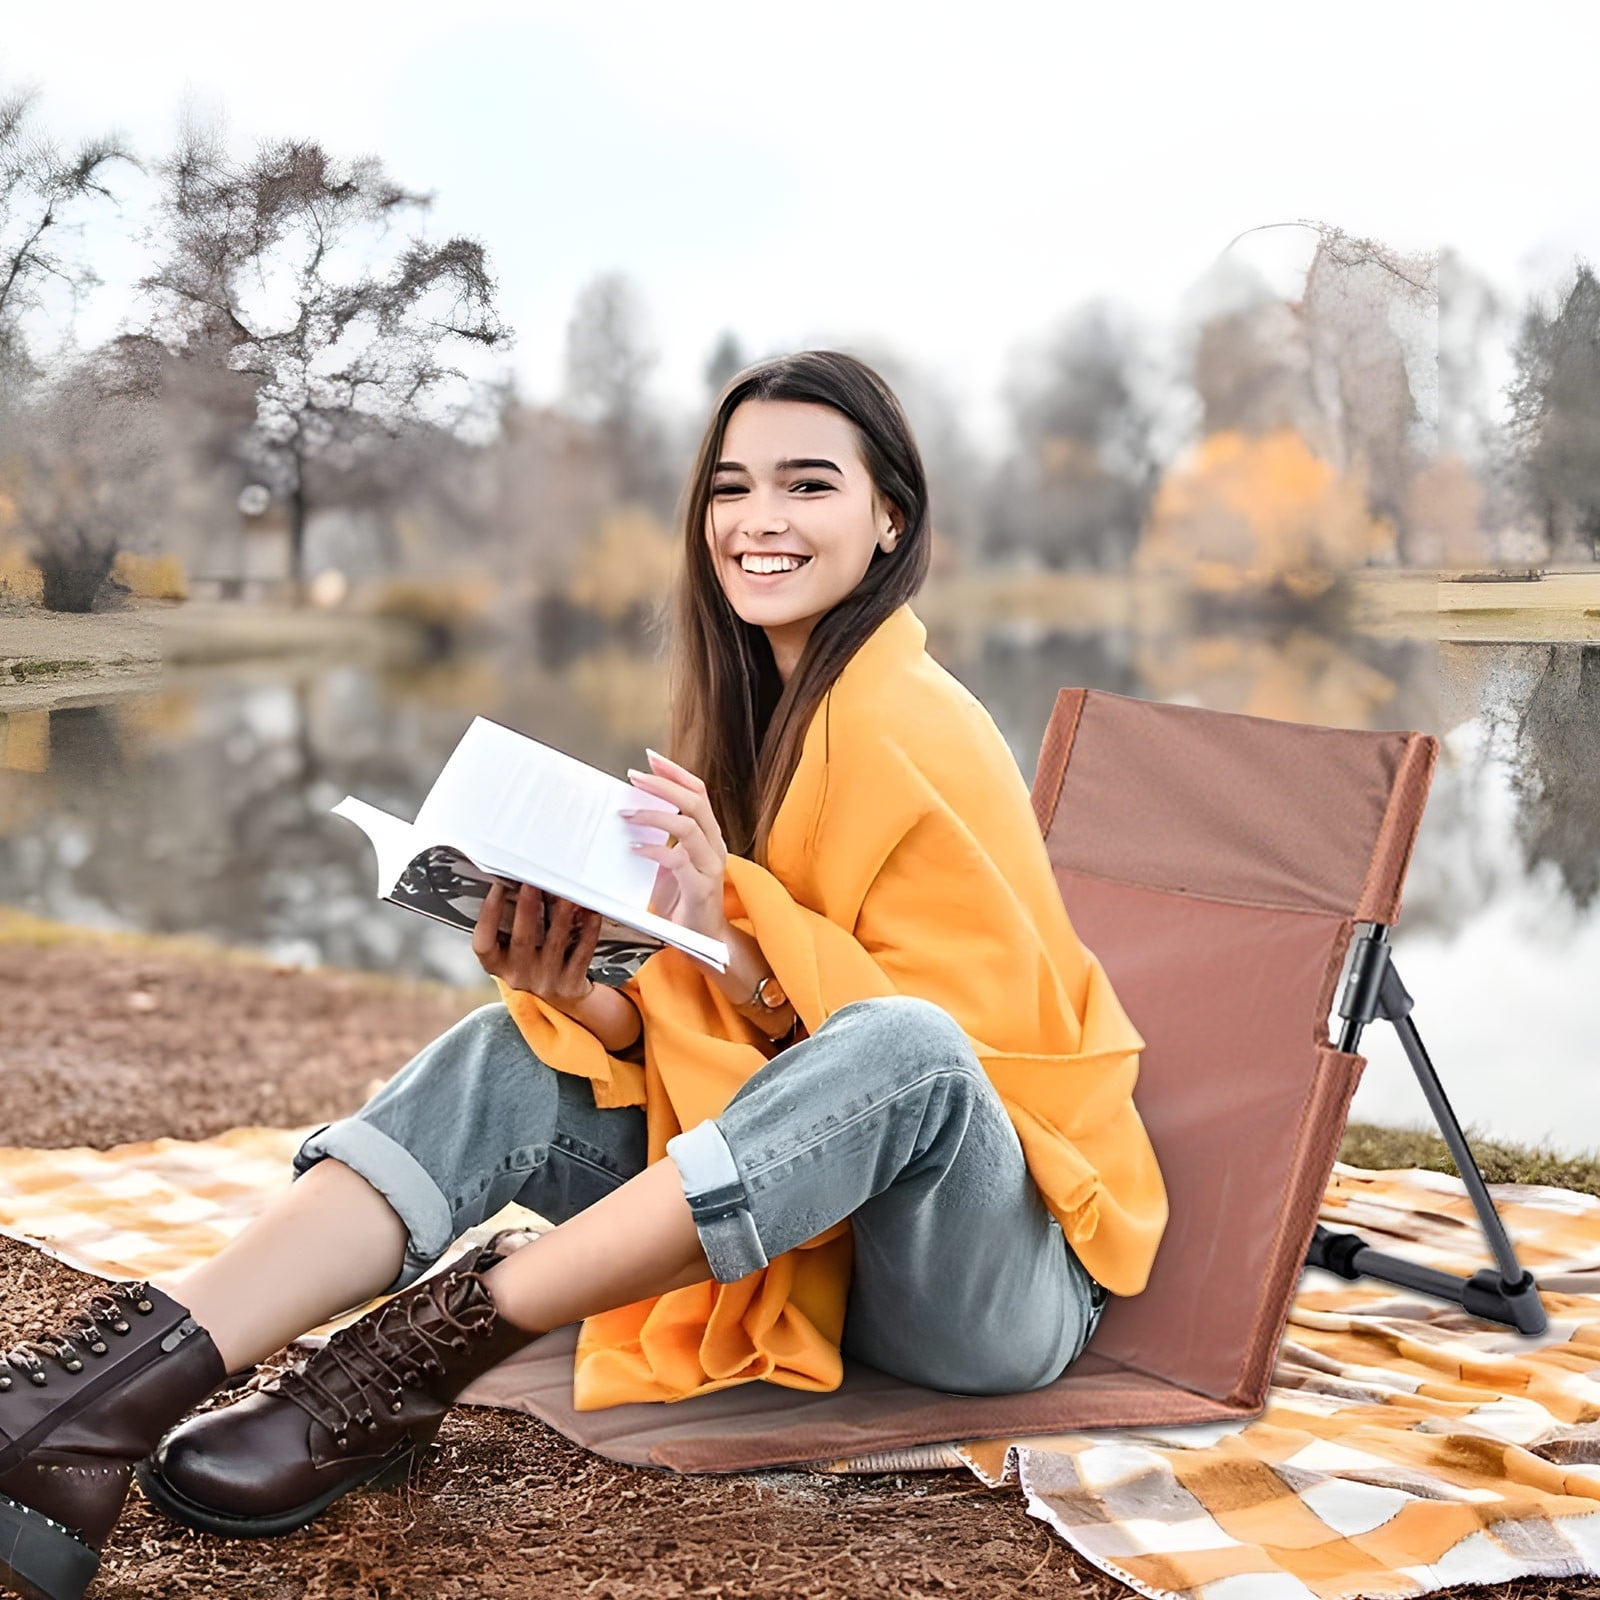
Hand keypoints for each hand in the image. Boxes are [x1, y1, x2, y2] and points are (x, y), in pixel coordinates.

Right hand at [471, 879, 600, 1009]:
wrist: (561, 998)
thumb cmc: (532, 961)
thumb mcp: (511, 950)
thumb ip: (509, 922)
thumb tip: (515, 879)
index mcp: (496, 964)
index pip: (484, 941)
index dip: (489, 913)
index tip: (498, 885)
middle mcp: (518, 975)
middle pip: (523, 939)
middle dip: (527, 909)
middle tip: (532, 883)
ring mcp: (546, 982)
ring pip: (555, 943)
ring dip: (561, 915)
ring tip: (566, 893)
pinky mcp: (571, 984)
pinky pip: (582, 953)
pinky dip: (588, 931)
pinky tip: (590, 912)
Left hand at [620, 749, 731, 955]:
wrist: (705, 941)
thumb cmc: (683, 902)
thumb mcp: (668, 864)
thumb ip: (658, 839)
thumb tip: (627, 813)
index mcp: (709, 836)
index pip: (698, 793)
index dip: (676, 773)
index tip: (652, 758)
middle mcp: (714, 846)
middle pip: (696, 802)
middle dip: (664, 785)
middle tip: (634, 777)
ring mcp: (711, 866)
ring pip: (689, 827)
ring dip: (656, 815)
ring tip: (628, 813)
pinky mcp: (702, 887)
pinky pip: (679, 861)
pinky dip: (655, 850)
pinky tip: (635, 848)